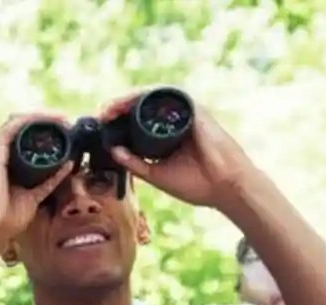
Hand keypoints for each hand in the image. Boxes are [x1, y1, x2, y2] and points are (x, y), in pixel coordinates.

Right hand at [0, 112, 74, 246]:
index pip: (22, 137)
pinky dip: (32, 119)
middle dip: (44, 120)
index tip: (64, 130)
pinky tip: (50, 119)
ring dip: (41, 116)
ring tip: (62, 118)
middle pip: (20, 127)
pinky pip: (13, 127)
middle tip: (66, 121)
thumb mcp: (34, 196)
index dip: (43, 129)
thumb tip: (67, 166)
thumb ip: (48, 181)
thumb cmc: (7, 219)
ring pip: (18, 122)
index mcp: (4, 164)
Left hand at [101, 89, 257, 208]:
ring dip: (128, 99)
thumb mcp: (156, 174)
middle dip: (118, 108)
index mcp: (166, 138)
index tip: (101, 126)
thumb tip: (113, 150)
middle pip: (142, 108)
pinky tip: (130, 100)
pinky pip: (167, 95)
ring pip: (152, 98)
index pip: (138, 124)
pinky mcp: (194, 109)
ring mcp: (184, 115)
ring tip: (109, 107)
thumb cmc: (197, 184)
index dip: (118, 122)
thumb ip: (135, 163)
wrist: (225, 187)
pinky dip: (147, 96)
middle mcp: (175, 123)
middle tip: (100, 114)